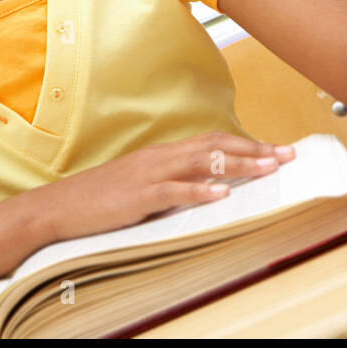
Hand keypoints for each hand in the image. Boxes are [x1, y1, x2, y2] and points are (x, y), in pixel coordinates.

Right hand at [35, 132, 295, 242]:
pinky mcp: (138, 196)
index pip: (213, 140)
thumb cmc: (100, 198)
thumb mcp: (142, 182)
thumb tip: (207, 183)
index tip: (277, 149)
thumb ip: (172, 179)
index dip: (247, 143)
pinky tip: (223, 193)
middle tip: (287, 154)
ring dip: (239, 164)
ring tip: (268, 168)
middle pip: (216, 145)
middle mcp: (161, 156)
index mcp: (163, 153)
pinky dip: (201, 191)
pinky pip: (175, 191)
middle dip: (255, 149)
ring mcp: (149, 174)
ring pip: (202, 163)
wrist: (59, 206)